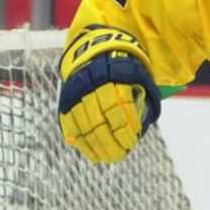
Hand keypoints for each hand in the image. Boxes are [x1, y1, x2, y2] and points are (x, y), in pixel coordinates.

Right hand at [57, 26, 160, 163]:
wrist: (95, 51)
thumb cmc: (124, 71)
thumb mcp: (138, 76)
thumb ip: (143, 98)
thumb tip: (142, 128)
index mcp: (114, 75)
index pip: (119, 104)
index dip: (124, 125)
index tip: (131, 141)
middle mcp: (92, 83)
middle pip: (100, 117)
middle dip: (109, 140)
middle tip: (119, 155)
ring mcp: (77, 92)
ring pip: (84, 123)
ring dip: (96, 144)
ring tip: (107, 158)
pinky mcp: (66, 101)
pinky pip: (70, 124)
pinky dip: (80, 141)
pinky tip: (92, 154)